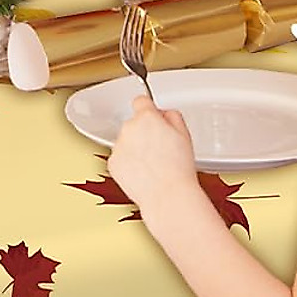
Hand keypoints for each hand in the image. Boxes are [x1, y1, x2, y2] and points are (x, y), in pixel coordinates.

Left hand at [107, 95, 198, 212]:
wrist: (167, 195)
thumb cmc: (178, 169)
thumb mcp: (184, 134)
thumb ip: (172, 116)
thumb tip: (164, 114)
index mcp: (146, 118)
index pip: (141, 101)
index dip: (148, 109)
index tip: (150, 115)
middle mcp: (129, 128)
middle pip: (134, 124)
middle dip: (144, 133)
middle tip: (160, 150)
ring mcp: (118, 145)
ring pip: (126, 142)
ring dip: (135, 149)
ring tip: (154, 166)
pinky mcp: (112, 163)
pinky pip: (120, 158)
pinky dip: (129, 164)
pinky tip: (144, 174)